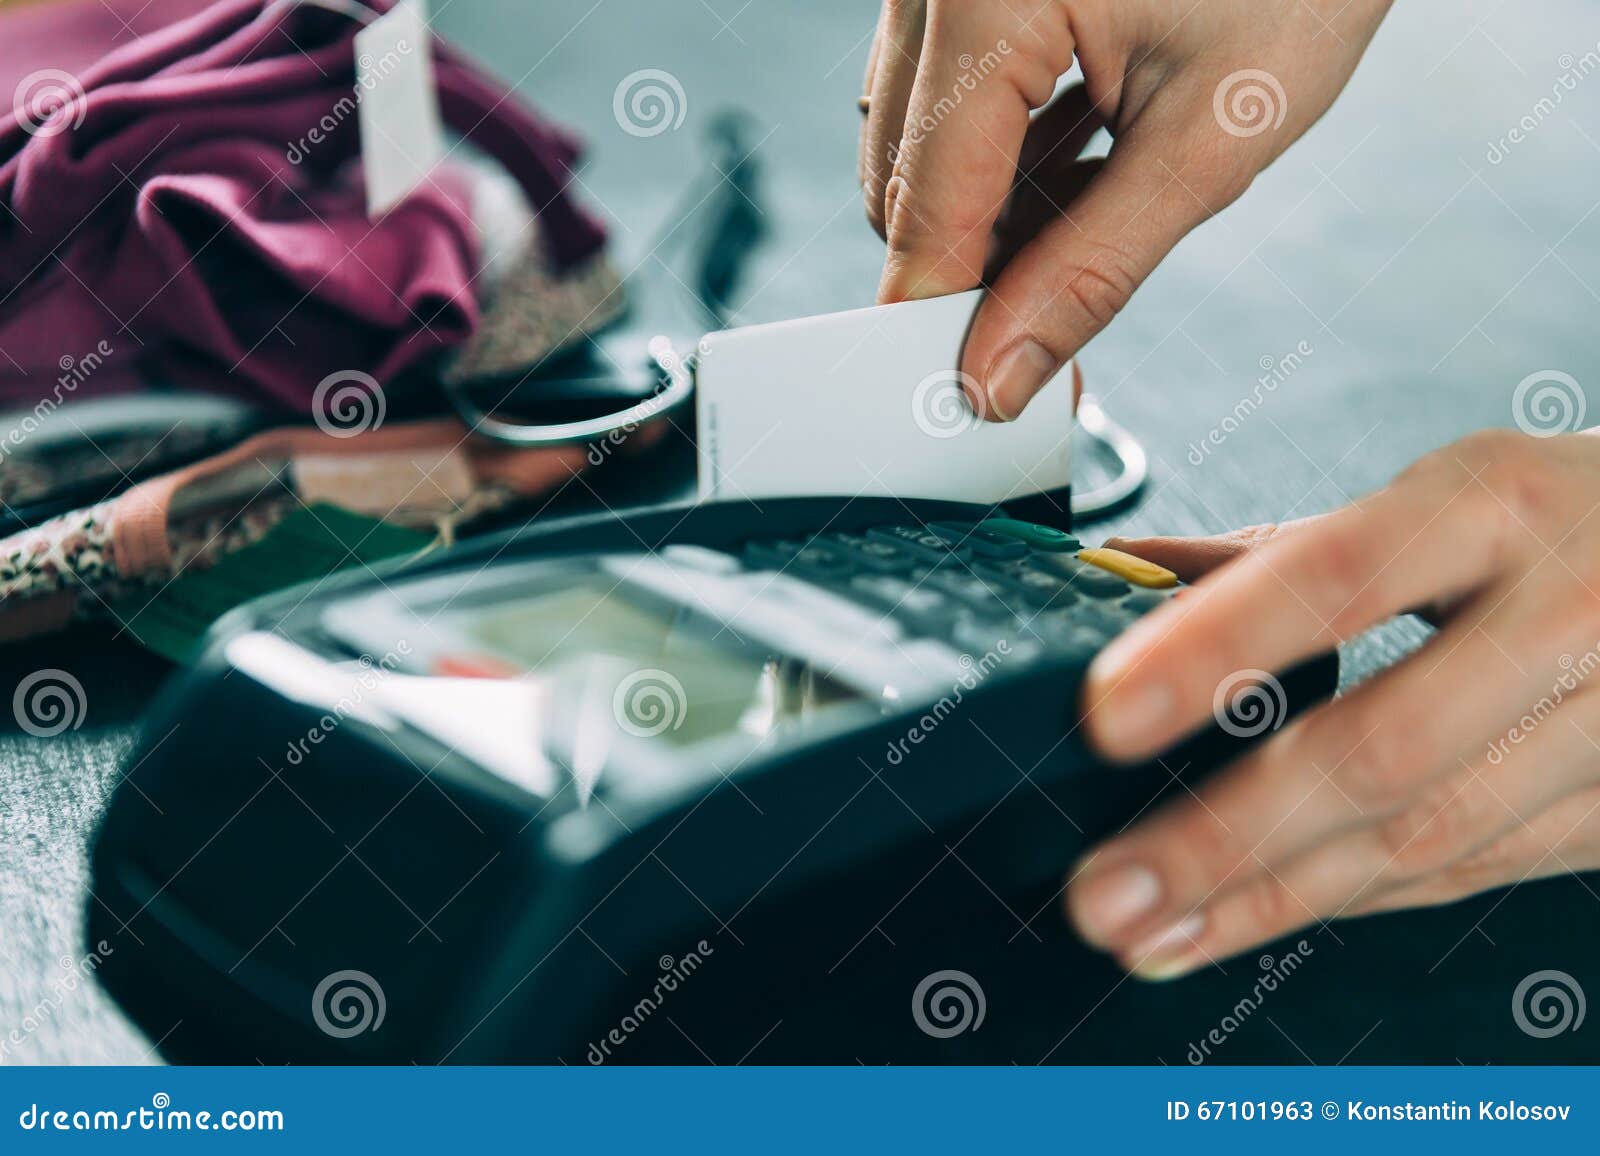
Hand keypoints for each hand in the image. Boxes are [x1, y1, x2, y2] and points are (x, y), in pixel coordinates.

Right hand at [859, 0, 1391, 419]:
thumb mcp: (1210, 139)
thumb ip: (1093, 268)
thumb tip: (1001, 370)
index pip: (928, 202)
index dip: (947, 314)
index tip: (974, 391)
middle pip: (905, 181)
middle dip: (972, 266)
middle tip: (1051, 324)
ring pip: (917, 146)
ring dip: (988, 214)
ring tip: (1097, 212)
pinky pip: (946, 96)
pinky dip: (1000, 155)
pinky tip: (1080, 160)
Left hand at [1066, 430, 1599, 978]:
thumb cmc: (1560, 523)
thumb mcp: (1443, 497)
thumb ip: (1286, 550)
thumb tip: (1124, 581)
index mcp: (1491, 505)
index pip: (1334, 576)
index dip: (1216, 648)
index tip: (1105, 712)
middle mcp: (1565, 614)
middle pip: (1381, 748)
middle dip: (1223, 835)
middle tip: (1103, 891)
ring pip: (1425, 837)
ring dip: (1268, 900)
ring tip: (1150, 932)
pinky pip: (1469, 872)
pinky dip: (1347, 904)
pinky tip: (1250, 921)